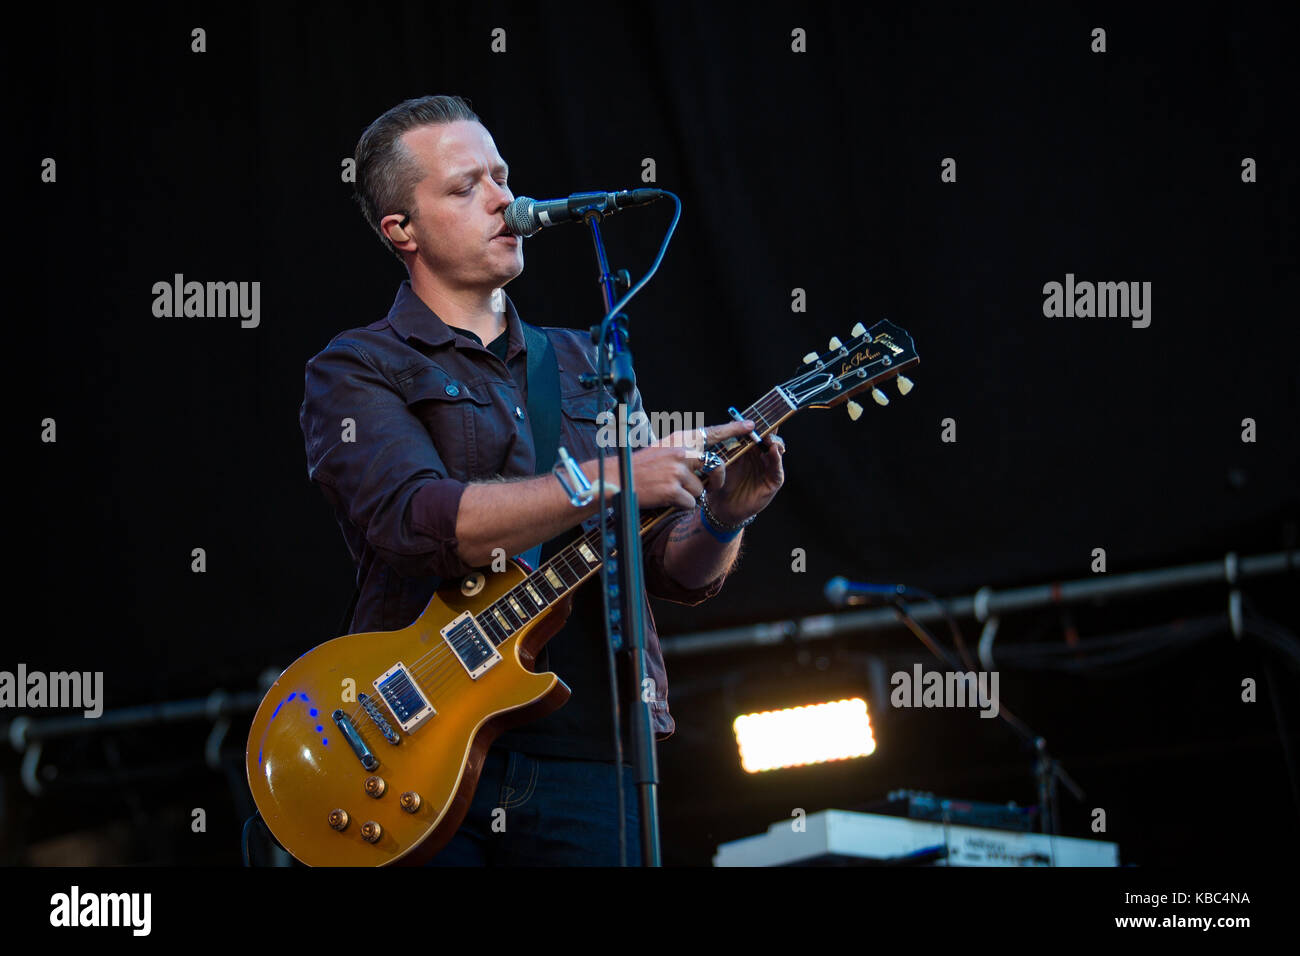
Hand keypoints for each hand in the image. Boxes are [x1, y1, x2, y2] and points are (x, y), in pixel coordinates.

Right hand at [627, 420, 755, 510]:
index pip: (712, 432)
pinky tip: (665, 499)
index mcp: (679, 439)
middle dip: (712, 480)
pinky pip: (690, 502)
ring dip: (688, 495)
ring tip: (668, 490)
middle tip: (703, 485)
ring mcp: (677, 471)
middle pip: (713, 466)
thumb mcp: (662, 450)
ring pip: (700, 489)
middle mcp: (681, 452)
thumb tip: (704, 460)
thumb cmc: (639, 468)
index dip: (733, 429)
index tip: (751, 425)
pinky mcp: (673, 490)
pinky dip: (680, 505)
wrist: (617, 481)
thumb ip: (683, 451)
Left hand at [700, 424, 785, 524]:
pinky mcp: (773, 481)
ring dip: (774, 442)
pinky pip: (777, 468)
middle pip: (770, 437)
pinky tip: (773, 451)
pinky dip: (776, 459)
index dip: (761, 421)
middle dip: (770, 429)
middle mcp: (761, 455)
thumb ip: (729, 443)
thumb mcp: (723, 460)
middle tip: (765, 422)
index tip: (760, 411)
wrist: (722, 506)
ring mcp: (769, 468)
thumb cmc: (722, 482)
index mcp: (750, 448)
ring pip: (777, 450)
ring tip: (768, 437)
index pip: (758, 431)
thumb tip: (732, 421)